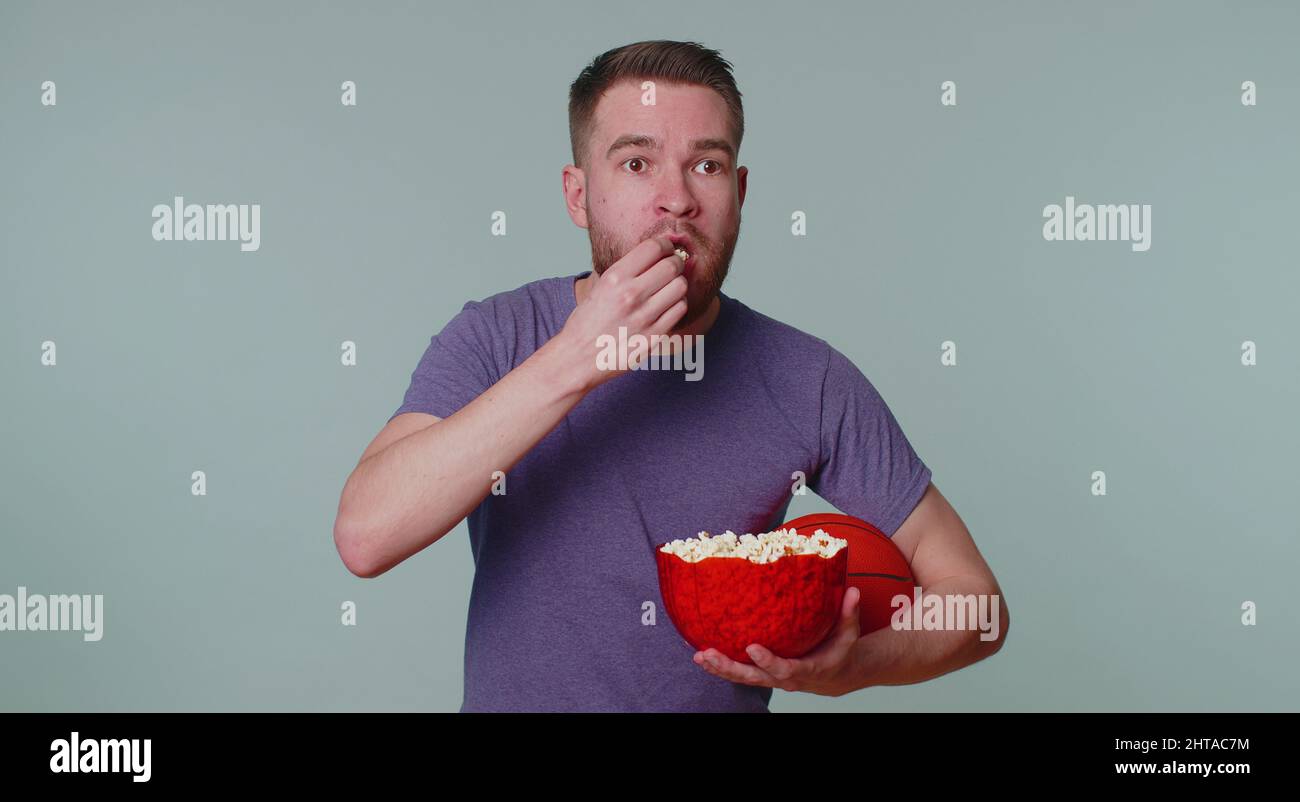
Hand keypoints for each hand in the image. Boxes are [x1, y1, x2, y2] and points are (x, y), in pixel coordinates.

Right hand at [554, 236, 689, 391]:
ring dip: (678, 284)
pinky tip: (667, 306)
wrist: (577, 357)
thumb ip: (627, 271)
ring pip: (680, 287)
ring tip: (669, 288)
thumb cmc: (587, 321)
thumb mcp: (600, 287)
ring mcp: (644, 317)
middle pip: (672, 265)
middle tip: (672, 267)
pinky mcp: (654, 336)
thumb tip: (658, 254)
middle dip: (675, 263)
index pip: (654, 248)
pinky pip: (679, 310)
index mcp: (615, 277)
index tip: (666, 249)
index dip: (665, 245)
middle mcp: (630, 295)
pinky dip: (677, 304)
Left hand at [693, 587, 863, 696]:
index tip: (752, 647)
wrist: (837, 675)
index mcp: (807, 669)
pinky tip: (701, 655)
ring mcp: (771, 679)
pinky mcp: (762, 674)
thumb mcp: (849, 632)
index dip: (769, 661)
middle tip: (709, 654)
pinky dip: (720, 666)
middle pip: (755, 677)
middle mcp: (786, 678)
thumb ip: (849, 612)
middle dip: (730, 667)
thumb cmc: (840, 649)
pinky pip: (740, 673)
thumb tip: (853, 589)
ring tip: (699, 656)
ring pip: (743, 678)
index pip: (785, 669)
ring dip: (719, 668)